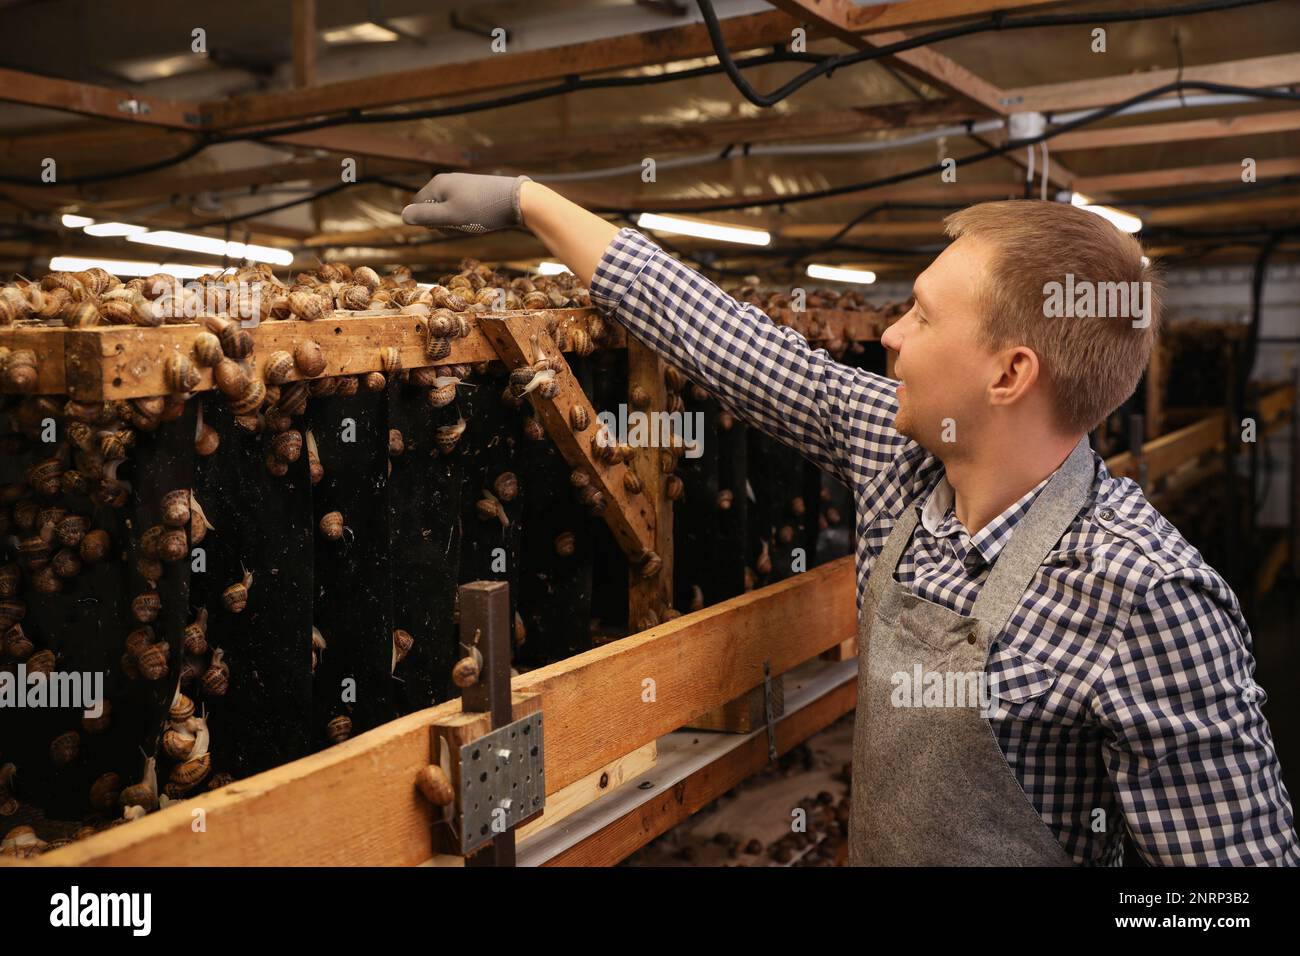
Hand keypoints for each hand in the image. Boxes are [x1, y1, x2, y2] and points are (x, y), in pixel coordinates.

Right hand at [401, 172, 531, 233]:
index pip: (417, 206)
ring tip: (475, 221)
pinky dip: (469, 218)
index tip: (447, 224)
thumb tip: (402, 215)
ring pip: (449, 211)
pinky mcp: (475, 192)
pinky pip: (462, 209)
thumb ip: (425, 216)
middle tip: (463, 224)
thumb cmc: (482, 210)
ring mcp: (462, 185)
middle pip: (433, 209)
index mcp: (437, 183)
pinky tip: (483, 219)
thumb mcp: (450, 216)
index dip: (428, 221)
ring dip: (457, 222)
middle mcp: (447, 181)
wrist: (518, 200)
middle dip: (444, 223)